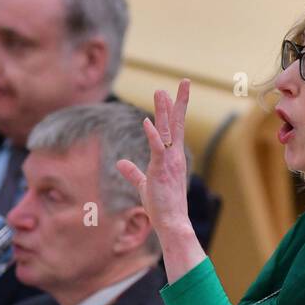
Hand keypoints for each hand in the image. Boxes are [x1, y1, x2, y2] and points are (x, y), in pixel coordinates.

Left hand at [116, 79, 195, 246]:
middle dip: (178, 102)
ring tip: (162, 91)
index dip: (176, 110)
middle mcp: (175, 156)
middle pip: (176, 124)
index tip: (176, 93)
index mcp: (173, 158)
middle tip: (184, 81)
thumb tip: (120, 162)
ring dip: (165, 110)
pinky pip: (157, 148)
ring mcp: (170, 162)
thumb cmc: (161, 207)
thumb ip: (133, 172)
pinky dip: (152, 134)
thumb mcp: (144, 185)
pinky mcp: (161, 170)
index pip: (175, 129)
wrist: (172, 223)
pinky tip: (147, 121)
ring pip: (168, 131)